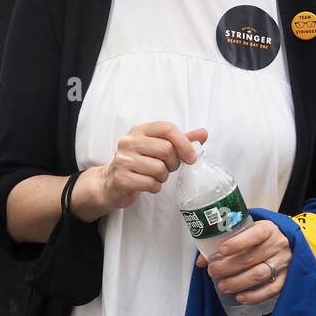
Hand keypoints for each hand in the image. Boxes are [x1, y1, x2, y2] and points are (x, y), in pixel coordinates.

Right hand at [84, 123, 208, 213]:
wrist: (111, 182)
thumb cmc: (139, 163)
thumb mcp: (157, 147)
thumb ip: (180, 140)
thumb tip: (203, 133)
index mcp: (139, 130)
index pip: (167, 128)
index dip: (184, 143)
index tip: (191, 157)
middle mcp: (129, 142)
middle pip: (166, 150)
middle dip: (173, 163)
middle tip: (167, 168)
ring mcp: (123, 160)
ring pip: (159, 169)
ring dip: (163, 177)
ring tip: (155, 176)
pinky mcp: (121, 178)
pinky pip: (151, 183)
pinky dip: (155, 187)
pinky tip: (147, 184)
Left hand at [195, 219, 291, 304]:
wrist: (289, 242)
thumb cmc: (260, 238)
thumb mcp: (247, 232)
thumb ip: (226, 243)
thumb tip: (201, 262)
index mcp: (267, 229)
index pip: (255, 234)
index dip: (238, 243)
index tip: (222, 250)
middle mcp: (277, 245)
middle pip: (252, 258)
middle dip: (228, 267)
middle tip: (213, 272)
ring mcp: (284, 262)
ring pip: (260, 274)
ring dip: (238, 282)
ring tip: (222, 286)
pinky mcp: (288, 278)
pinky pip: (272, 289)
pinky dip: (255, 296)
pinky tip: (240, 297)